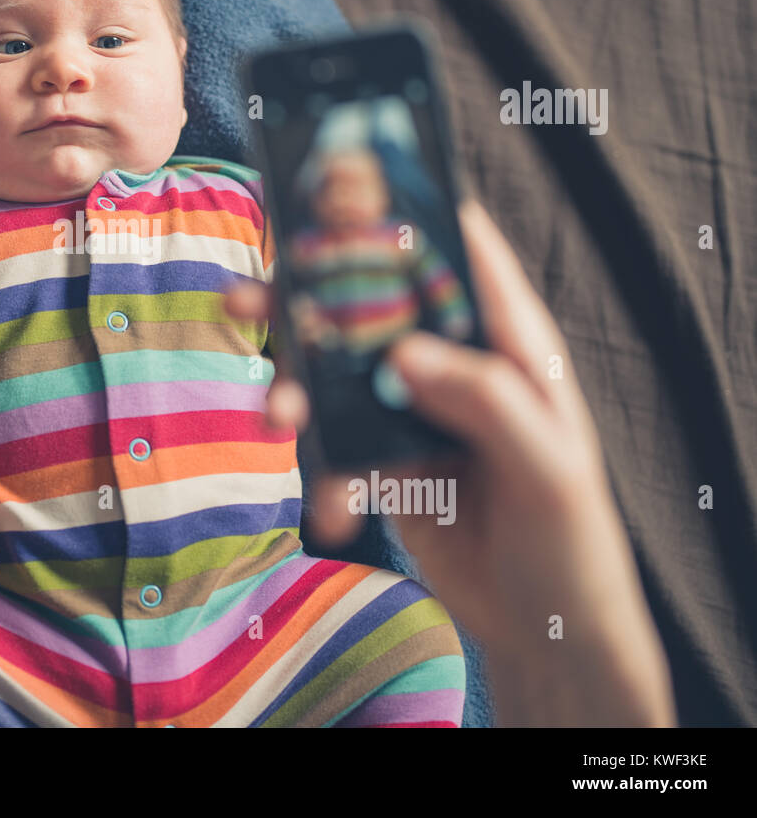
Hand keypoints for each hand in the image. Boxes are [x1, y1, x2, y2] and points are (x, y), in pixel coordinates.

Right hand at [226, 200, 674, 723]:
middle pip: (375, 307)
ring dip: (298, 390)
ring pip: (339, 375)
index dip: (410, 211)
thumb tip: (401, 353)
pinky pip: (337, 447)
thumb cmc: (569, 540)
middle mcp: (456, 364)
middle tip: (249, 296)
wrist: (542, 629)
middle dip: (310, 300)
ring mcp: (415, 411)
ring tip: (276, 418)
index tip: (342, 188)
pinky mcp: (386, 459)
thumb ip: (485, 402)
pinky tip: (335, 511)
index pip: (463, 254)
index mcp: (511, 345)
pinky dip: (323, 474)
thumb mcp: (547, 468)